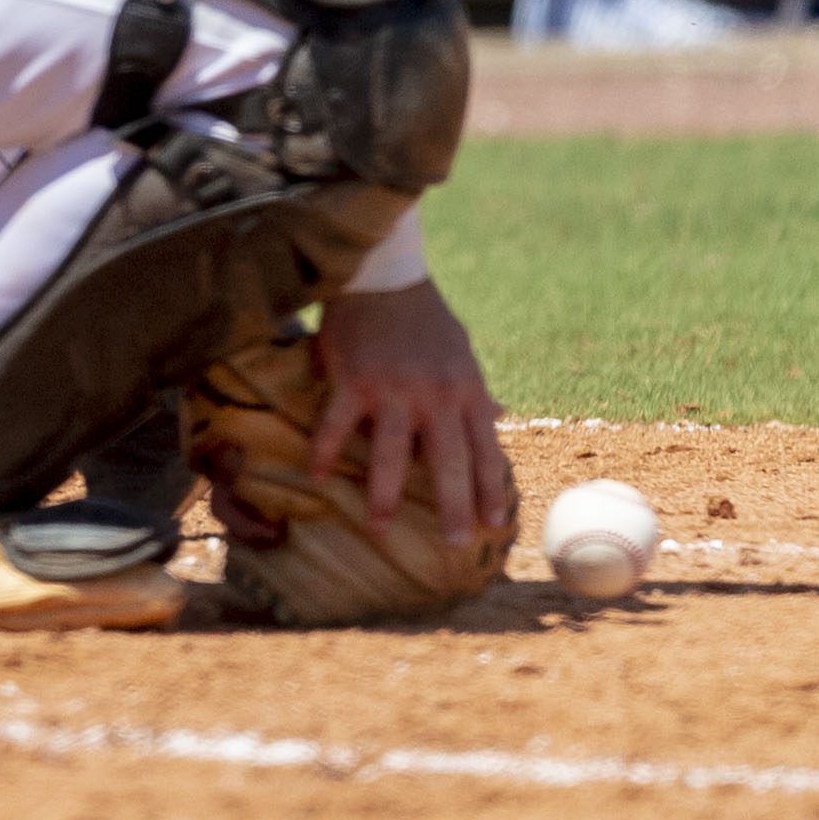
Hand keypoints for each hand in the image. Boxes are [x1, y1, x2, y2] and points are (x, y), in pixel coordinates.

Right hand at [306, 280, 513, 543]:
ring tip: (381, 530)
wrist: (384, 275)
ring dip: (385, 496)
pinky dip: (325, 452)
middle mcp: (435, 394)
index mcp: (467, 389)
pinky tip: (317, 477)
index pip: (486, 450)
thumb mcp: (461, 352)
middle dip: (452, 507)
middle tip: (452, 543)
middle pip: (448, 463)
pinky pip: (337, 425)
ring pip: (392, 454)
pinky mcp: (354, 379)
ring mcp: (393, 388)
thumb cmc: (425, 318)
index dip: (491, 489)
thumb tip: (501, 415)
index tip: (494, 522)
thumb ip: (474, 390)